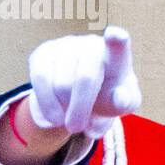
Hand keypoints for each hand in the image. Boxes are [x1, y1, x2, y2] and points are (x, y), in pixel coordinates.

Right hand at [27, 25, 141, 139]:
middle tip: (76, 128)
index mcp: (117, 57)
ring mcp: (66, 45)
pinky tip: (54, 115)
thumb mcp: (122, 104)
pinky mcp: (44, 52)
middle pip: (84, 79)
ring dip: (64, 109)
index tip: (116, 35)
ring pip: (60, 84)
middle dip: (80, 109)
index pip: (119, 46)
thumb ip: (124, 102)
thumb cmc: (109, 97)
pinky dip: (46, 104)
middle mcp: (91, 44)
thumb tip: (119, 97)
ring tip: (70, 116)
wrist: (83, 95)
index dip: (117, 40)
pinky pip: (40, 80)